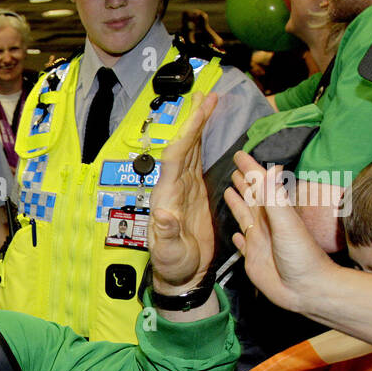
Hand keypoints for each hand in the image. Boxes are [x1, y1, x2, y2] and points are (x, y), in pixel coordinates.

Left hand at [148, 92, 217, 292]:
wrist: (182, 275)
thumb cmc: (173, 265)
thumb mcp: (170, 253)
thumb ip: (167, 234)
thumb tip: (163, 214)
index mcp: (167, 196)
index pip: (177, 157)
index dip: (188, 133)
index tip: (200, 112)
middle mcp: (174, 187)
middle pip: (184, 146)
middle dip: (195, 120)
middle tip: (206, 95)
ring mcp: (184, 189)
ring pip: (191, 150)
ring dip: (198, 127)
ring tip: (207, 103)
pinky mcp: (195, 194)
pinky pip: (198, 162)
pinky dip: (204, 143)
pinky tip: (208, 132)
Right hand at [225, 150, 339, 314]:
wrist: (307, 289)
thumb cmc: (302, 256)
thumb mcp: (287, 224)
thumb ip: (274, 198)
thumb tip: (267, 171)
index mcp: (274, 213)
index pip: (259, 186)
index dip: (250, 169)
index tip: (240, 154)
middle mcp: (266, 225)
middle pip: (252, 199)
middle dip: (244, 183)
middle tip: (235, 169)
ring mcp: (260, 242)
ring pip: (246, 218)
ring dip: (238, 205)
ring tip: (230, 192)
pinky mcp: (254, 259)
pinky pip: (244, 245)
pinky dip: (239, 238)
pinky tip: (236, 235)